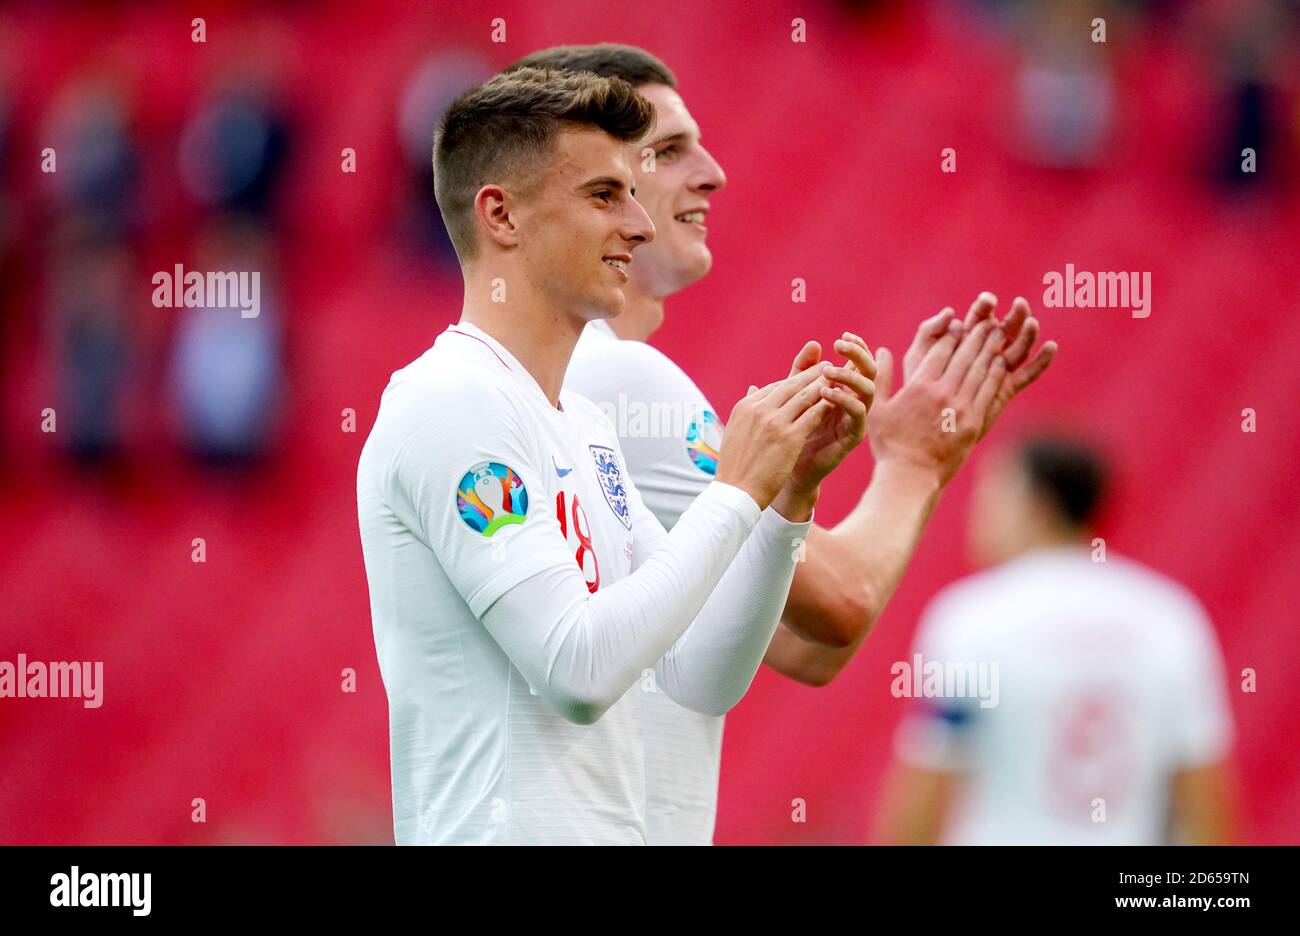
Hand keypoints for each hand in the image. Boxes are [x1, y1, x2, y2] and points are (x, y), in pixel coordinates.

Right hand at [714, 360, 836, 509]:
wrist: (735, 493)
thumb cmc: (736, 467)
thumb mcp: (735, 431)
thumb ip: (749, 410)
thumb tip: (753, 389)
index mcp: (746, 406)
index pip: (775, 387)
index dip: (795, 380)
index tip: (809, 376)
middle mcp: (759, 409)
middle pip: (791, 385)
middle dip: (811, 374)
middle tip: (828, 367)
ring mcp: (774, 422)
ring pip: (804, 396)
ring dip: (823, 386)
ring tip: (838, 380)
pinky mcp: (789, 437)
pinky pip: (812, 415)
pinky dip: (826, 405)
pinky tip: (838, 402)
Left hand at [781, 334, 875, 500]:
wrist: (786, 464)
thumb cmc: (791, 428)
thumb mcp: (795, 394)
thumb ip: (802, 371)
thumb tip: (813, 344)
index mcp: (845, 389)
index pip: (859, 363)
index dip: (857, 348)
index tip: (844, 336)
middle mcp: (855, 401)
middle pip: (870, 372)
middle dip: (858, 355)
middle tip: (840, 344)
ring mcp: (856, 419)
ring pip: (867, 391)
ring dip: (849, 376)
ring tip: (827, 371)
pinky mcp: (853, 436)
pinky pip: (858, 414)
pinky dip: (844, 400)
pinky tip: (825, 393)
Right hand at [867, 295, 1021, 485]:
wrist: (910, 475)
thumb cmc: (889, 445)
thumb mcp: (878, 408)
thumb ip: (883, 377)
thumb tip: (883, 351)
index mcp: (919, 386)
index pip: (940, 351)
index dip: (951, 334)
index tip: (958, 322)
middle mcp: (942, 392)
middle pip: (964, 356)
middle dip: (977, 335)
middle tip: (988, 321)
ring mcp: (960, 407)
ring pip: (979, 370)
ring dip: (990, 349)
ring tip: (998, 334)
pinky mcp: (973, 422)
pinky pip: (988, 392)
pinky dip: (995, 374)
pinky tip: (1001, 363)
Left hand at [902, 293, 1056, 440]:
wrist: (922, 424)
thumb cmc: (916, 387)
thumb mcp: (918, 356)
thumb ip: (929, 331)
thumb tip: (950, 313)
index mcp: (963, 339)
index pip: (978, 318)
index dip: (984, 308)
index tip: (987, 300)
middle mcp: (982, 352)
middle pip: (1002, 330)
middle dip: (1011, 316)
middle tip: (1020, 304)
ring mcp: (995, 371)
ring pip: (1017, 349)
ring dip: (1027, 334)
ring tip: (1032, 322)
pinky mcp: (1005, 388)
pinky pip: (1027, 374)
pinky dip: (1041, 362)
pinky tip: (1051, 347)